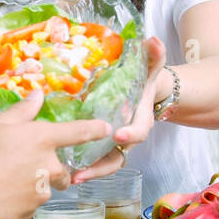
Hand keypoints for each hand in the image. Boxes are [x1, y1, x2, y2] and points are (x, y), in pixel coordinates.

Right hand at [0, 90, 111, 218]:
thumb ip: (21, 111)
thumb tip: (38, 95)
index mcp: (42, 140)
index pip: (78, 132)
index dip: (94, 129)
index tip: (106, 129)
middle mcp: (49, 166)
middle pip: (62, 169)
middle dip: (54, 170)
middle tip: (26, 167)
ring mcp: (42, 193)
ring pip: (45, 187)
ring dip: (34, 185)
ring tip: (6, 182)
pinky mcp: (31, 213)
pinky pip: (30, 204)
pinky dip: (20, 200)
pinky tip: (0, 196)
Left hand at [71, 36, 166, 183]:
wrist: (148, 92)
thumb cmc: (145, 79)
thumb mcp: (151, 66)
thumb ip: (153, 55)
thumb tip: (152, 40)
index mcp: (141, 118)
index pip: (139, 131)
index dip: (130, 134)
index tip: (118, 134)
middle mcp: (129, 135)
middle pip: (119, 157)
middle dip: (102, 166)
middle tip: (83, 172)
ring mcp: (116, 144)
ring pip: (106, 163)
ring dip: (90, 172)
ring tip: (71, 178)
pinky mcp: (104, 146)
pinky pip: (96, 161)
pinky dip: (84, 167)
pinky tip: (64, 171)